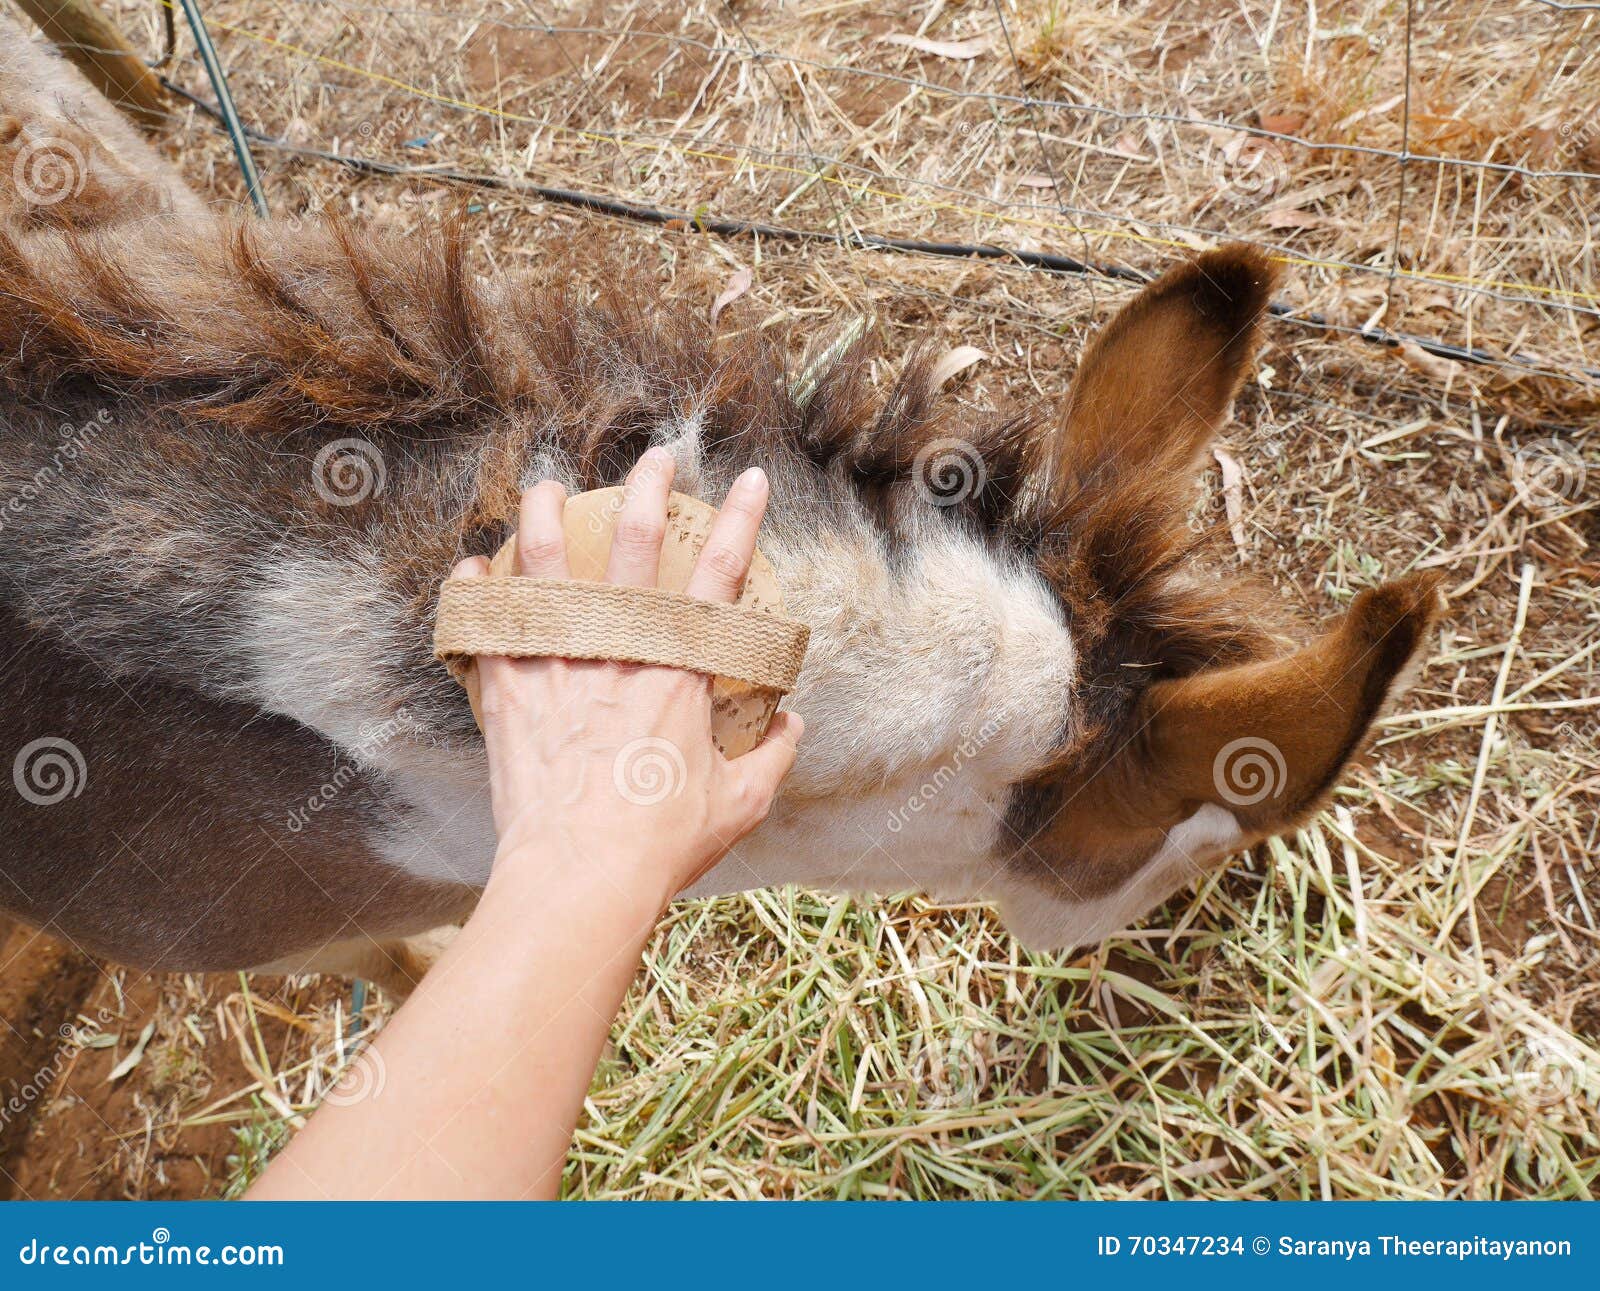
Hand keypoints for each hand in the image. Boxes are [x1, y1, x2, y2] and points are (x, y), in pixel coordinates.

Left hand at [447, 449, 803, 912]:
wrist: (577, 879)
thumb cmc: (661, 846)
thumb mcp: (737, 805)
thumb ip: (771, 757)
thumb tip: (793, 725)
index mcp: (680, 672)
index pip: (719, 573)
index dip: (740, 519)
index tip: (749, 480)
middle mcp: (617, 652)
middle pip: (630, 542)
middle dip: (645, 487)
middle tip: (650, 458)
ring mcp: (556, 666)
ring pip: (542, 564)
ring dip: (542, 514)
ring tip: (544, 486)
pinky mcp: (505, 694)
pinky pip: (482, 624)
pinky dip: (476, 589)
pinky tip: (474, 568)